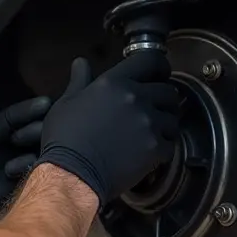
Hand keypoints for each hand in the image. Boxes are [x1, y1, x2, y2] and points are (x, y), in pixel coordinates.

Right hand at [34, 51, 180, 204]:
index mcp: (114, 82)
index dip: (159, 67)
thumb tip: (81, 63)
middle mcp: (136, 99)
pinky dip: (162, 149)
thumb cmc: (64, 140)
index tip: (159, 74)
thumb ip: (79, 81)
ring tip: (149, 134)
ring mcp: (148, 124)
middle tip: (153, 109)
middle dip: (163, 100)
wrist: (72, 175)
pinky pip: (170, 145)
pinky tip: (147, 152)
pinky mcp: (155, 148)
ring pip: (172, 119)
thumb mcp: (66, 104)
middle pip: (168, 92)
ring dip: (164, 125)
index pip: (150, 61)